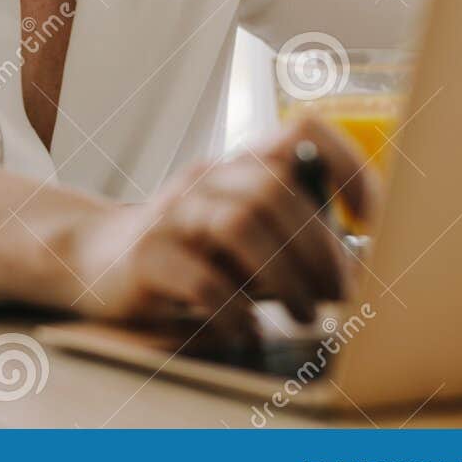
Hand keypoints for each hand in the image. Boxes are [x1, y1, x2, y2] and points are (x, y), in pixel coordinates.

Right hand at [58, 115, 378, 344]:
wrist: (92, 257)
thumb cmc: (185, 252)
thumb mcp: (236, 235)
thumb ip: (286, 241)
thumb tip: (354, 274)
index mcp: (236, 167)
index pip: (300, 132)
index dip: (346, 165)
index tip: (369, 217)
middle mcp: (205, 179)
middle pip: (273, 191)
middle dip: (320, 249)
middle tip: (340, 295)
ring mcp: (171, 214)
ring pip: (239, 224)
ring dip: (285, 278)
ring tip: (302, 316)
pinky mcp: (146, 256)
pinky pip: (201, 280)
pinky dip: (235, 310)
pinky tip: (245, 329)